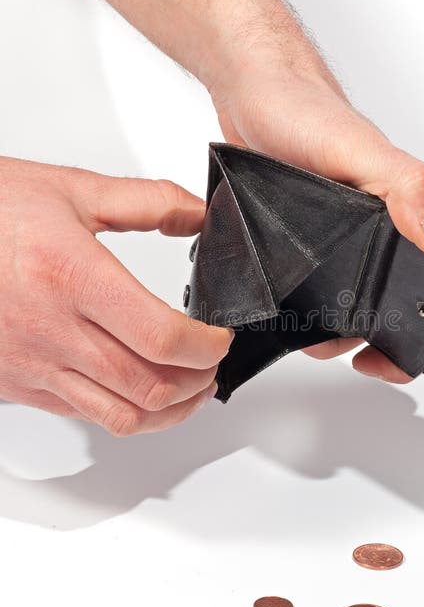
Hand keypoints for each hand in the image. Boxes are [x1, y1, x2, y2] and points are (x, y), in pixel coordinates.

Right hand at [0, 157, 231, 430]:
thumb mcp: (70, 190)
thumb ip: (146, 202)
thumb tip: (197, 214)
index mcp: (72, 276)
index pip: (162, 338)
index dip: (207, 347)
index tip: (219, 336)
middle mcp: (51, 329)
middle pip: (149, 386)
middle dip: (198, 382)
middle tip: (212, 364)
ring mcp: (32, 364)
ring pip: (120, 417)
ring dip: (168, 411)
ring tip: (188, 389)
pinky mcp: (17, 384)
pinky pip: (82, 415)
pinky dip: (125, 413)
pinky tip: (136, 392)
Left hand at [208, 40, 423, 383]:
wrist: (249, 88)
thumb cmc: (305, 109)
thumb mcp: (360, 148)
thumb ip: (406, 185)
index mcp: (397, 217)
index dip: (411, 334)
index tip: (387, 360)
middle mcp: (367, 232)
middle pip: (376, 306)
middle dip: (355, 337)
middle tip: (329, 343)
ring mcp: (328, 239)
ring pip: (333, 302)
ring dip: (317, 326)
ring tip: (296, 330)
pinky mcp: (294, 238)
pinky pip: (300, 284)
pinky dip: (291, 302)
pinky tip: (276, 303)